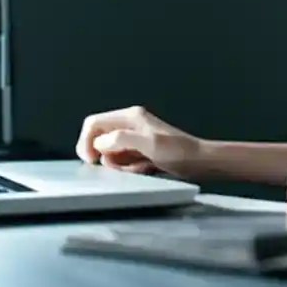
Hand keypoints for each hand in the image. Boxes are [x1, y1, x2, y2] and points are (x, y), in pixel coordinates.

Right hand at [76, 105, 201, 177]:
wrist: (201, 162)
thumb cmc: (179, 152)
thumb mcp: (149, 145)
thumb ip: (122, 140)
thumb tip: (100, 142)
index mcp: (130, 117)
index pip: (93, 123)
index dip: (86, 142)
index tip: (92, 161)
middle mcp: (129, 124)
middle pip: (99, 139)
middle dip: (104, 156)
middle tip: (119, 168)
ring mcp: (134, 138)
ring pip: (109, 153)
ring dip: (119, 165)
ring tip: (140, 167)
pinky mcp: (139, 151)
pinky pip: (122, 161)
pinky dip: (129, 168)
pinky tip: (145, 169)